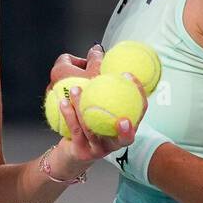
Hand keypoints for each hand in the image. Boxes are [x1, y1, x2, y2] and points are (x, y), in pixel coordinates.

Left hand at [46, 44, 147, 166]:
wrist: (72, 152)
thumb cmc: (89, 123)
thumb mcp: (99, 103)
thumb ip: (103, 84)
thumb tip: (97, 51)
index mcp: (125, 128)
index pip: (139, 112)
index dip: (139, 95)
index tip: (129, 76)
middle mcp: (116, 142)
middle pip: (126, 138)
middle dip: (126, 129)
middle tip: (122, 118)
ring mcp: (99, 149)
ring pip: (92, 131)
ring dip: (82, 109)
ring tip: (76, 90)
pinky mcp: (82, 151)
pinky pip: (75, 131)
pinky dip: (69, 115)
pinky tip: (63, 102)